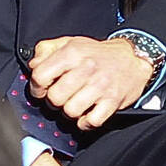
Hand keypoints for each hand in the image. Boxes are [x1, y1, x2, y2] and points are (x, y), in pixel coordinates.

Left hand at [27, 35, 155, 130]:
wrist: (133, 58)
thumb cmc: (98, 54)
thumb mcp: (71, 43)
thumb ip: (47, 50)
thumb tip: (33, 66)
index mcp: (73, 52)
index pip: (41, 75)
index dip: (36, 87)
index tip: (41, 90)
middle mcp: (87, 68)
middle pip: (55, 97)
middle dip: (54, 101)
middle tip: (61, 97)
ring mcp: (101, 86)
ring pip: (71, 111)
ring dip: (70, 112)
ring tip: (75, 104)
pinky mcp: (113, 101)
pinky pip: (91, 121)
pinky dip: (85, 122)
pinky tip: (86, 114)